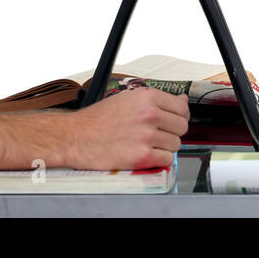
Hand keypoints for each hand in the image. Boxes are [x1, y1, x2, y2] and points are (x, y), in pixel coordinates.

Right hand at [65, 89, 190, 169]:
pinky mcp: (142, 156)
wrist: (76, 137)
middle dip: (172, 132)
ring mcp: (146, 136)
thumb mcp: (127, 99)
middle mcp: (148, 114)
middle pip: (182, 126)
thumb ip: (156, 100)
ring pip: (175, 144)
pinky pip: (167, 160)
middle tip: (158, 134)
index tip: (173, 120)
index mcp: (146, 97)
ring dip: (165, 147)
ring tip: (148, 144)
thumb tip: (182, 100)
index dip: (179, 116)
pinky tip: (147, 154)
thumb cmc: (98, 119)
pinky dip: (159, 160)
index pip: (182, 107)